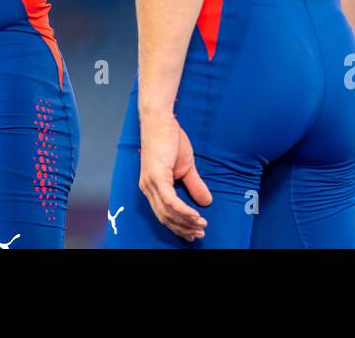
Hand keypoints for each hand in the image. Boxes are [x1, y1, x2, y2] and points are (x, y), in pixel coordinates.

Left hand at [138, 112, 211, 241]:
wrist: (161, 120)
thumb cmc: (170, 139)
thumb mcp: (185, 166)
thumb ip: (194, 184)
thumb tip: (206, 202)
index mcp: (152, 186)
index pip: (164, 213)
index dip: (179, 225)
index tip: (193, 232)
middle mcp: (147, 188)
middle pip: (165, 217)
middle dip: (183, 228)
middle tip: (199, 234)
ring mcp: (150, 183)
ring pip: (167, 212)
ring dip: (186, 222)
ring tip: (201, 226)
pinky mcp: (156, 176)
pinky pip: (169, 200)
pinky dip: (182, 210)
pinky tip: (194, 215)